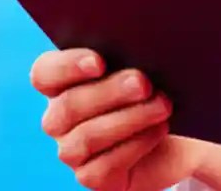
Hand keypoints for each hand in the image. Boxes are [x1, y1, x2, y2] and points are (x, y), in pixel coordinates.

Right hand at [30, 48, 209, 190]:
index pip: (44, 74)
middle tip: (143, 82)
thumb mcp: (146, 68)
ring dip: (128, 118)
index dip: (66, 67)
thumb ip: (135, 54)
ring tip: (162, 105)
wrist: (176, 134)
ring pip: (86, 137)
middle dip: (109, 92)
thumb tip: (143, 42)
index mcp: (62, 84)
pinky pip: (104, 166)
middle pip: (68, 106)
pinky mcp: (92, 177)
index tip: (99, 61)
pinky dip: (136, 145)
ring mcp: (72, 151)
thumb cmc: (155, 91)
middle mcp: (59, 119)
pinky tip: (159, 129)